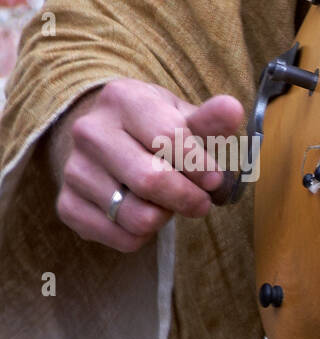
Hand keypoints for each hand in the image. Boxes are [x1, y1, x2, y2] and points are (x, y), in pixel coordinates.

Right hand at [46, 79, 244, 251]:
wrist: (108, 138)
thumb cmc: (156, 128)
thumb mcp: (183, 117)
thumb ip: (210, 120)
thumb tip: (232, 109)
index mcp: (123, 100)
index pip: (170, 138)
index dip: (201, 166)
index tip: (214, 179)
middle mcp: (90, 132)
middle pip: (151, 180)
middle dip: (188, 198)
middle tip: (201, 201)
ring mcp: (74, 169)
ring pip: (137, 216)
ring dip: (165, 217)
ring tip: (168, 203)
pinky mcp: (68, 205)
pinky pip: (122, 238)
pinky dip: (145, 236)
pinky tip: (145, 213)